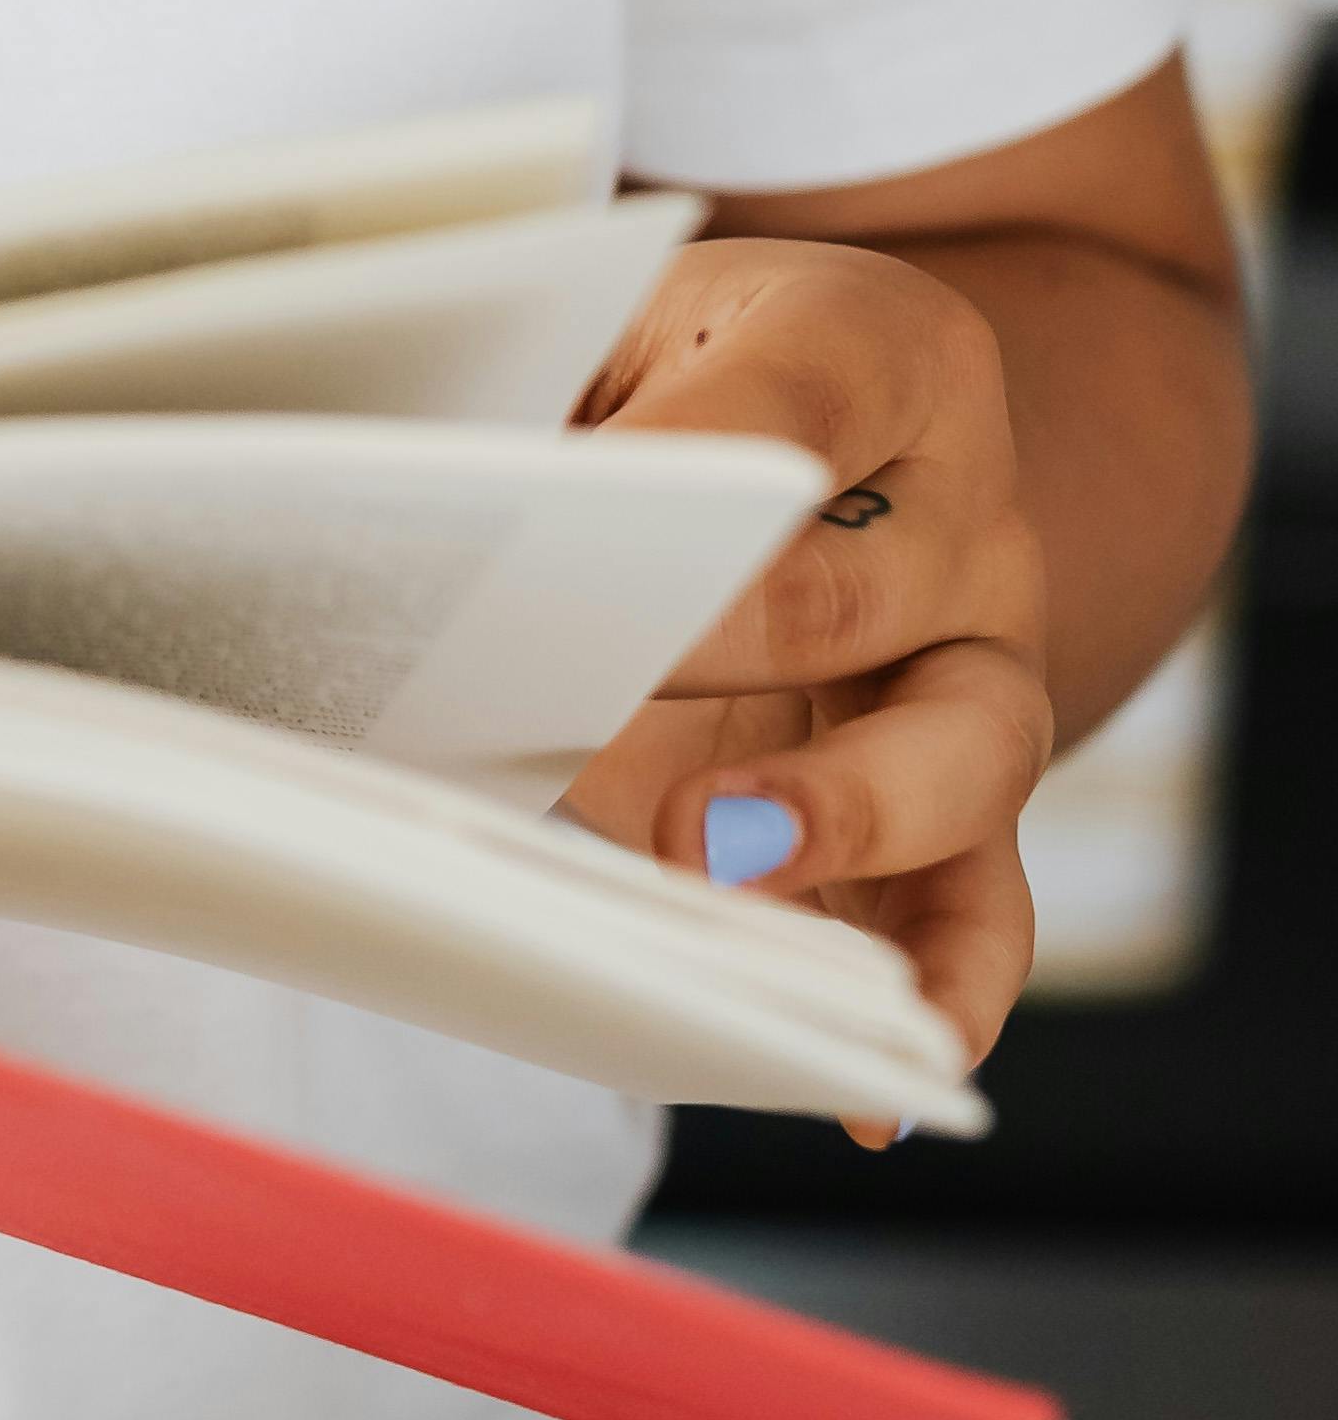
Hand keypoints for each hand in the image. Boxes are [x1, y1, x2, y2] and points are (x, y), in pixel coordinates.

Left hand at [561, 235, 1054, 1116]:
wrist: (834, 410)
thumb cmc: (676, 370)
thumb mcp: (605, 329)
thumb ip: (545, 409)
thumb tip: (434, 527)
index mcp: (872, 351)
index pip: (787, 411)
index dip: (680, 477)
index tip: (572, 528)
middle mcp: (962, 507)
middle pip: (854, 591)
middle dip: (717, 650)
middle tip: (593, 688)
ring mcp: (982, 658)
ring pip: (969, 749)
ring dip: (838, 820)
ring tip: (714, 863)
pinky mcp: (963, 794)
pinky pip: (985, 902)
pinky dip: (939, 992)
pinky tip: (869, 1091)